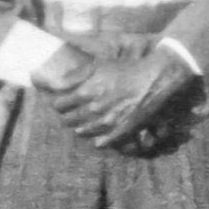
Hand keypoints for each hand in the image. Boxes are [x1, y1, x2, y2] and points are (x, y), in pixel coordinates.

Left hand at [41, 45, 199, 150]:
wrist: (152, 80)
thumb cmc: (125, 70)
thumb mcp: (98, 66)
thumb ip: (75, 75)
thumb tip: (56, 84)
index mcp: (86, 91)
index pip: (59, 104)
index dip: (58, 103)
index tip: (61, 103)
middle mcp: (94, 108)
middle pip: (68, 119)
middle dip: (66, 117)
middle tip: (68, 115)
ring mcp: (107, 121)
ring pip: (82, 132)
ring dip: (79, 128)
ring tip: (80, 125)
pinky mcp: (120, 131)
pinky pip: (100, 143)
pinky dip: (96, 139)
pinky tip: (97, 135)